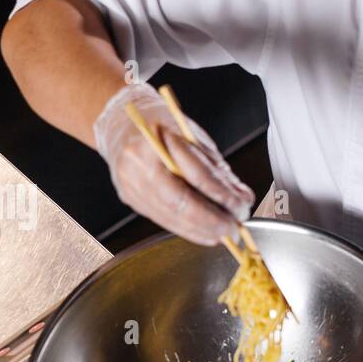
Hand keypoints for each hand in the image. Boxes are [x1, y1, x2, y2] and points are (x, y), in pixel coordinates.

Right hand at [94, 84, 253, 244]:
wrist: (121, 126)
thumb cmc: (160, 126)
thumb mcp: (194, 137)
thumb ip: (217, 169)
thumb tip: (242, 198)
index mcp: (158, 140)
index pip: (196, 175)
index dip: (221, 196)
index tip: (241, 208)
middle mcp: (139, 164)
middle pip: (179, 203)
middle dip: (210, 221)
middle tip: (233, 231)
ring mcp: (131, 183)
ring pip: (170, 216)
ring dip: (199, 230)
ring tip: (221, 235)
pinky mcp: (130, 198)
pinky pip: (161, 218)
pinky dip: (184, 228)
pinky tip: (201, 232)